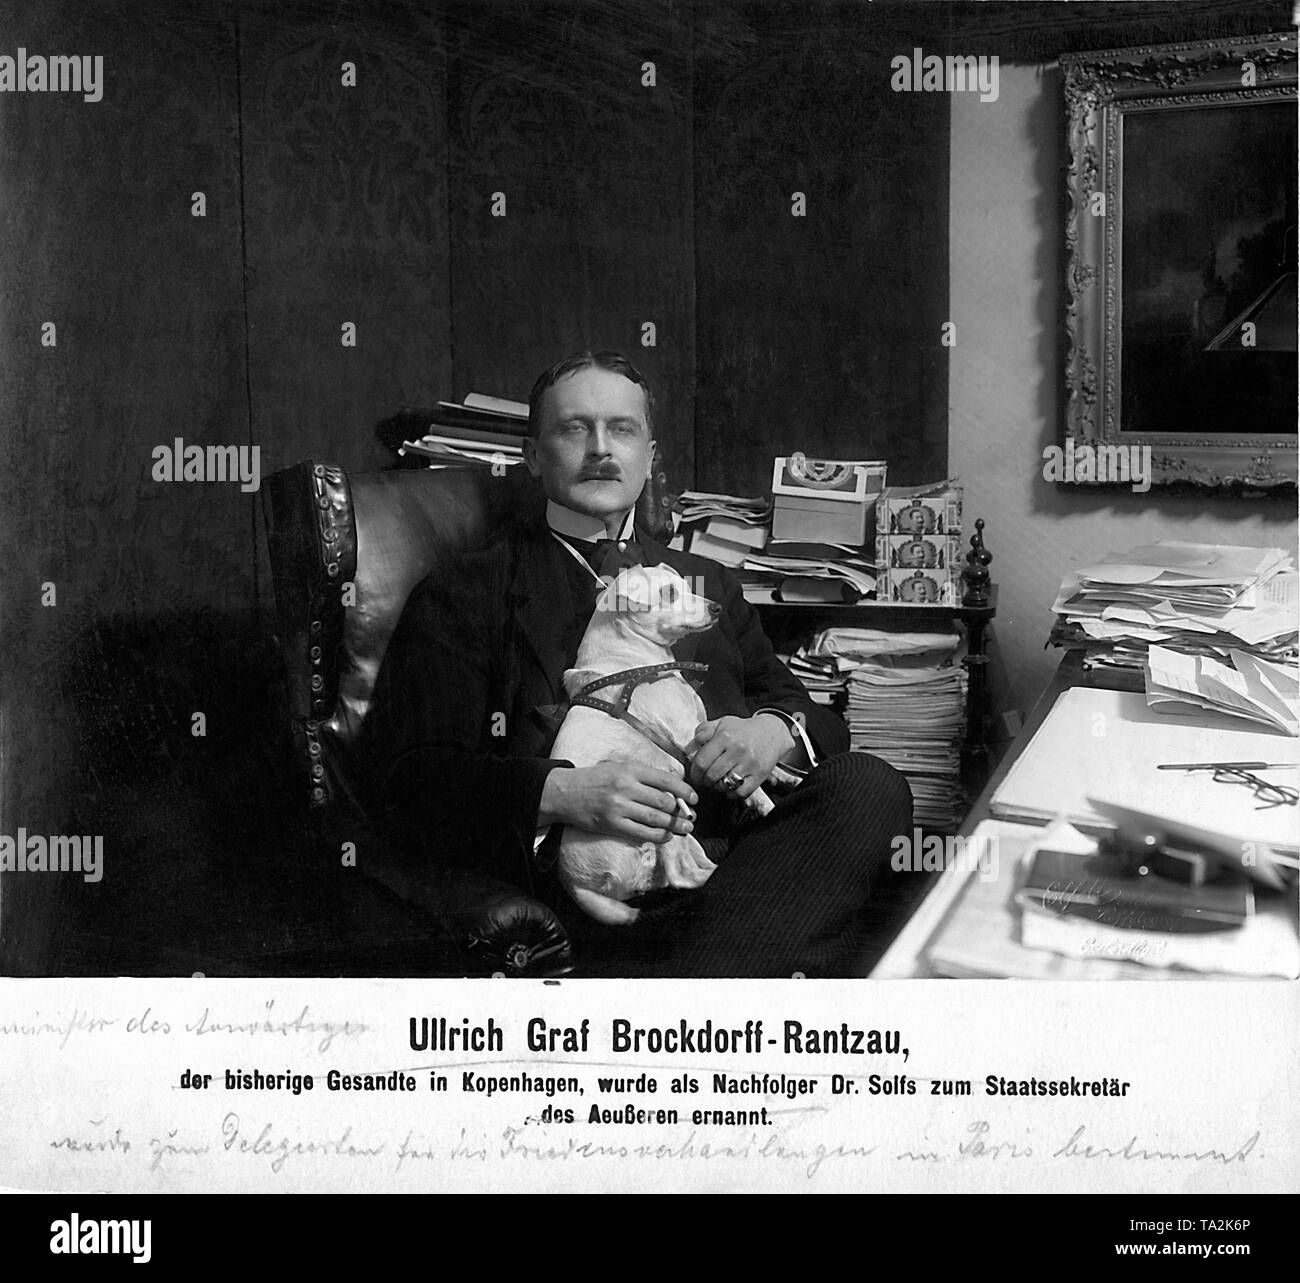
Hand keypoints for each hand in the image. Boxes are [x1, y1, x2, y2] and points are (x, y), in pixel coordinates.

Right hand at [539, 763, 698, 843]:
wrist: (565, 792)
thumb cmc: (595, 779)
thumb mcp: (619, 767)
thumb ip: (643, 776)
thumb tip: (671, 788)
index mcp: (630, 769)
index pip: (665, 780)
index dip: (685, 790)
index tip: (694, 798)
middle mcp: (626, 787)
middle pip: (664, 801)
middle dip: (682, 811)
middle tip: (691, 817)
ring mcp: (619, 807)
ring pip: (656, 818)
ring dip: (675, 825)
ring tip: (686, 828)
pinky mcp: (613, 824)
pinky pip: (642, 833)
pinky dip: (658, 836)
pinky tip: (667, 836)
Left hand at [686, 714, 791, 800]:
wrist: (772, 733)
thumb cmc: (742, 730)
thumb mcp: (722, 723)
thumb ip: (703, 731)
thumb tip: (689, 748)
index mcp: (725, 736)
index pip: (702, 761)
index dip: (694, 772)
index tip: (694, 775)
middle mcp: (737, 750)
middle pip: (712, 776)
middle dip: (704, 781)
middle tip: (704, 780)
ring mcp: (750, 764)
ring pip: (725, 785)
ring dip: (717, 787)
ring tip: (718, 781)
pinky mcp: (760, 775)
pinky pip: (740, 792)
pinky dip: (732, 793)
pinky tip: (731, 786)